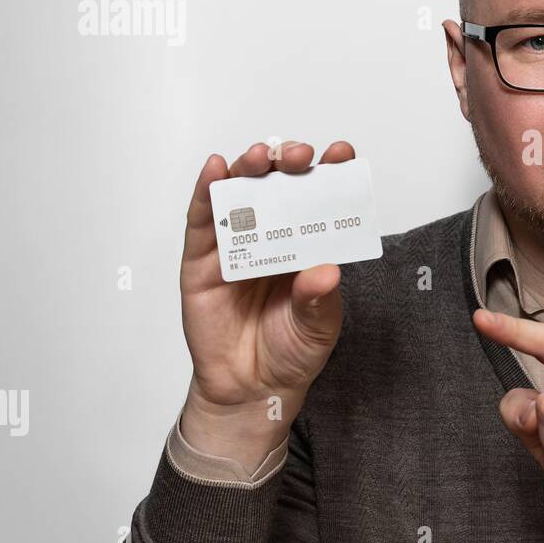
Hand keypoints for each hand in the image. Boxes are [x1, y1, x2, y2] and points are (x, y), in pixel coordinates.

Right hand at [178, 140, 352, 467]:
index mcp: (309, 243)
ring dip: (250, 167)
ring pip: (241, 192)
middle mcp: (274, 235)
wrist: (252, 388)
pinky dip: (206, 190)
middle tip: (301, 156)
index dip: (330, 172)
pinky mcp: (202, 259)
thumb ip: (319, 298)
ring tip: (261, 158)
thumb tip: (325, 271)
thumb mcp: (317, 326)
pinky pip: (203, 219)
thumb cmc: (291, 350)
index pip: (321, 198)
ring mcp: (237, 243)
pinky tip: (216, 170)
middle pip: (279, 184)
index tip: (341, 154)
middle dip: (289, 162)